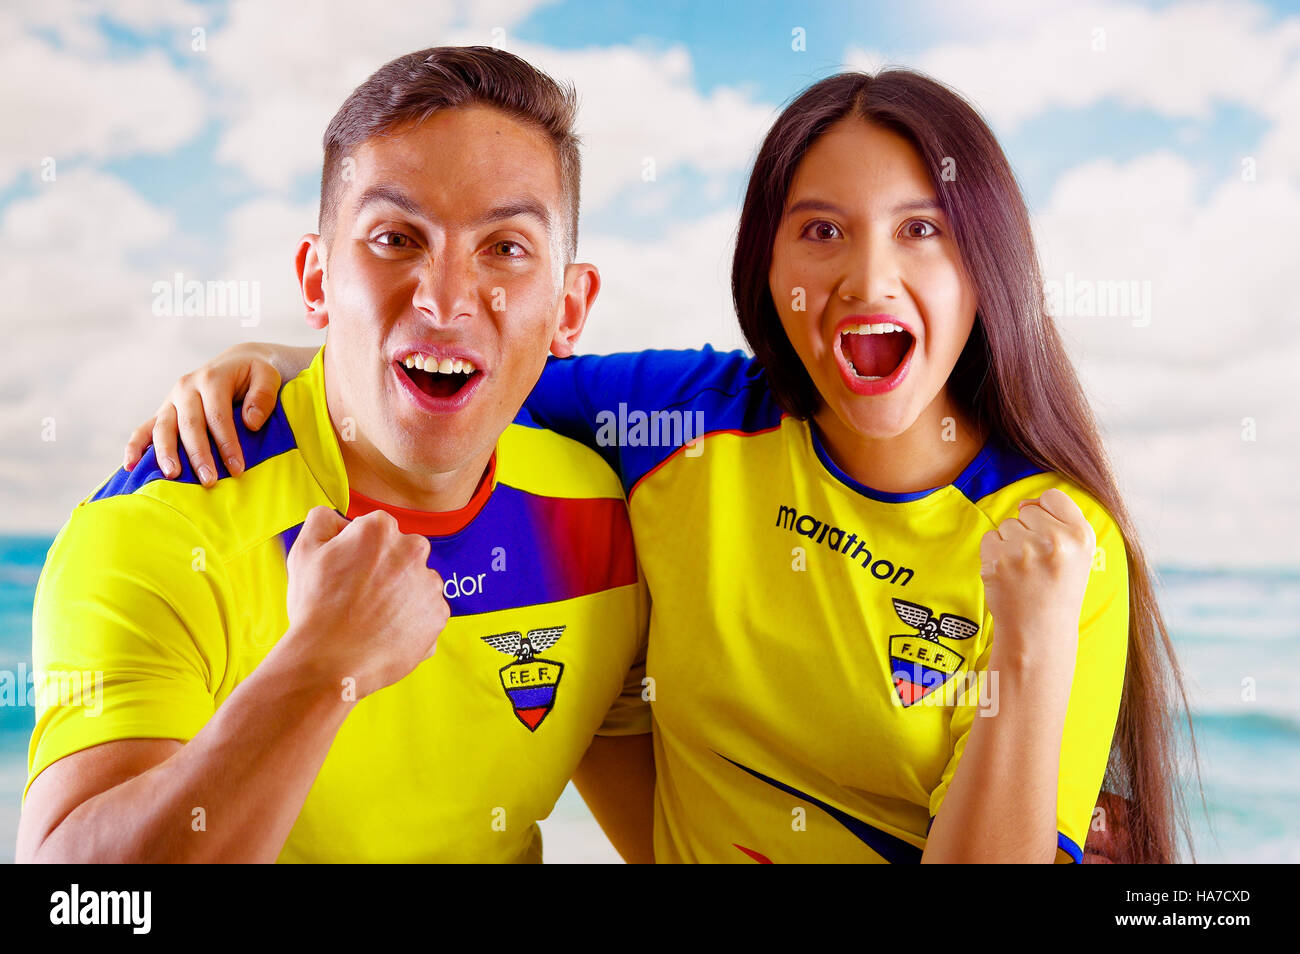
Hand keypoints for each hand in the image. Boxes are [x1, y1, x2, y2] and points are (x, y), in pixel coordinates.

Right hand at [123, 343, 281, 485]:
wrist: (236, 364)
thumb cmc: (255, 375)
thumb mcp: (267, 376)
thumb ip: (263, 396)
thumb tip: (250, 423)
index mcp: (212, 378)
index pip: (217, 415)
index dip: (226, 443)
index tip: (237, 468)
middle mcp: (187, 387)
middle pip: (189, 424)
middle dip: (198, 454)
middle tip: (209, 481)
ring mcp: (172, 400)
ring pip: (163, 427)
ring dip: (166, 453)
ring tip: (173, 475)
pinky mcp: (164, 411)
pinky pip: (144, 428)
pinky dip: (135, 446)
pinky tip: (131, 466)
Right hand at [278, 506, 448, 699]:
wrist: (330, 663)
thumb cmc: (315, 608)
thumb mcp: (304, 551)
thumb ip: (322, 519)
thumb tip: (337, 517)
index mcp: (381, 529)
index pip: (375, 531)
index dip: (357, 552)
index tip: (346, 573)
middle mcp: (413, 550)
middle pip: (401, 554)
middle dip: (385, 569)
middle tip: (358, 597)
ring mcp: (429, 585)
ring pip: (416, 583)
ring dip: (400, 595)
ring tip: (372, 618)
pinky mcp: (438, 616)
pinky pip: (425, 613)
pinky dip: (411, 622)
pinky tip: (386, 633)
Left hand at [978, 487, 1096, 663]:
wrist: (1039, 630)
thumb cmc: (1058, 589)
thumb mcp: (1079, 554)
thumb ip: (1062, 521)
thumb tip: (1026, 502)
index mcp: (1081, 535)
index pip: (1053, 496)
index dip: (1046, 512)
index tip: (1047, 534)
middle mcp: (1054, 539)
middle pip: (1028, 510)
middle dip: (1028, 531)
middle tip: (1037, 561)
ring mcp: (1024, 549)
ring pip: (1007, 525)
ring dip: (1010, 543)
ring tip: (1024, 570)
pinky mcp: (998, 560)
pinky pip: (990, 538)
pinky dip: (994, 553)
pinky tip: (1009, 574)